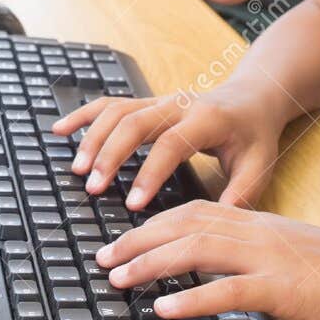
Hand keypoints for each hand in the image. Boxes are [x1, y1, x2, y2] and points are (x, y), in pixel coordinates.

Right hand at [52, 84, 288, 208]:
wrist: (253, 97)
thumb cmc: (254, 135)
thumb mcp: (260, 164)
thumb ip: (241, 193)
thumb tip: (217, 221)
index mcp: (207, 119)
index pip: (171, 143)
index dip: (149, 172)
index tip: (133, 204)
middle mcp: (178, 104)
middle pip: (134, 122)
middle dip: (110, 155)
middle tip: (92, 187)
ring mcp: (159, 100)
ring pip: (117, 111)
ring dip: (93, 138)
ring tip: (77, 170)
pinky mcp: (147, 102)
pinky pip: (110, 104)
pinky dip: (83, 115)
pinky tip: (60, 130)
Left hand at [94, 200, 319, 319]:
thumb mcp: (298, 262)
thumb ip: (260, 263)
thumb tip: (227, 278)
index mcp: (262, 224)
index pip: (196, 211)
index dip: (154, 223)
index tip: (122, 239)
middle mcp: (261, 233)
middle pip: (186, 222)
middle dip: (138, 237)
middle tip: (103, 257)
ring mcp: (273, 258)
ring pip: (198, 248)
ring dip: (151, 262)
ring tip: (118, 277)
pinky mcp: (287, 288)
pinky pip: (230, 289)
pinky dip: (192, 297)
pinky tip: (164, 308)